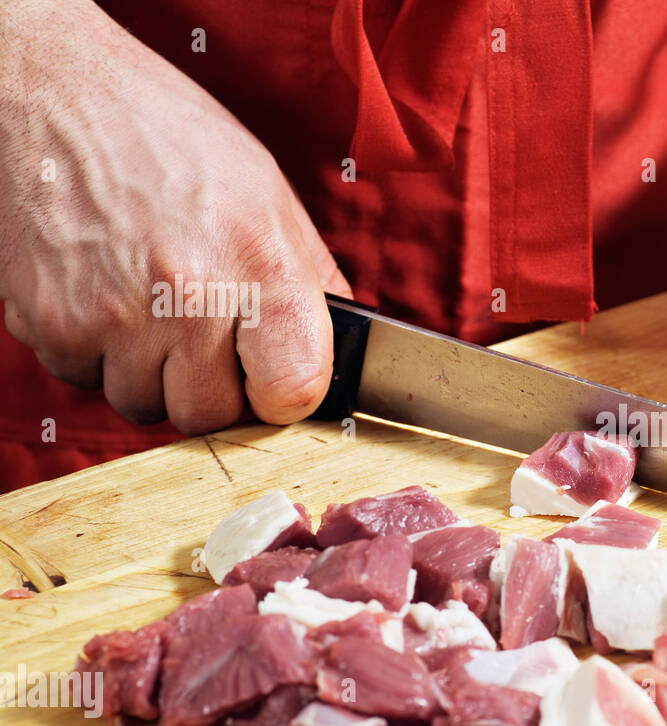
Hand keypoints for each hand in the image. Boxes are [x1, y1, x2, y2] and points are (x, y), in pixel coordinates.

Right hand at [0, 0, 350, 433]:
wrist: (51, 92)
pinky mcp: (49, 322)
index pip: (292, 392)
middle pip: (207, 413)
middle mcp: (185, 297)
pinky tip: (104, 292)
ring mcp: (111, 316)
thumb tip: (340, 347)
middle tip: (199, 331)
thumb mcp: (267, 196)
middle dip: (207, 386)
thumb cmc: (165, 136)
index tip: (272, 376)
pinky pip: (83, 377)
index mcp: (257, 266)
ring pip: (142, 403)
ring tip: (147, 301)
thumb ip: (309, 280)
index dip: (282, 393)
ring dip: (147, 371)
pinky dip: (94, 350)